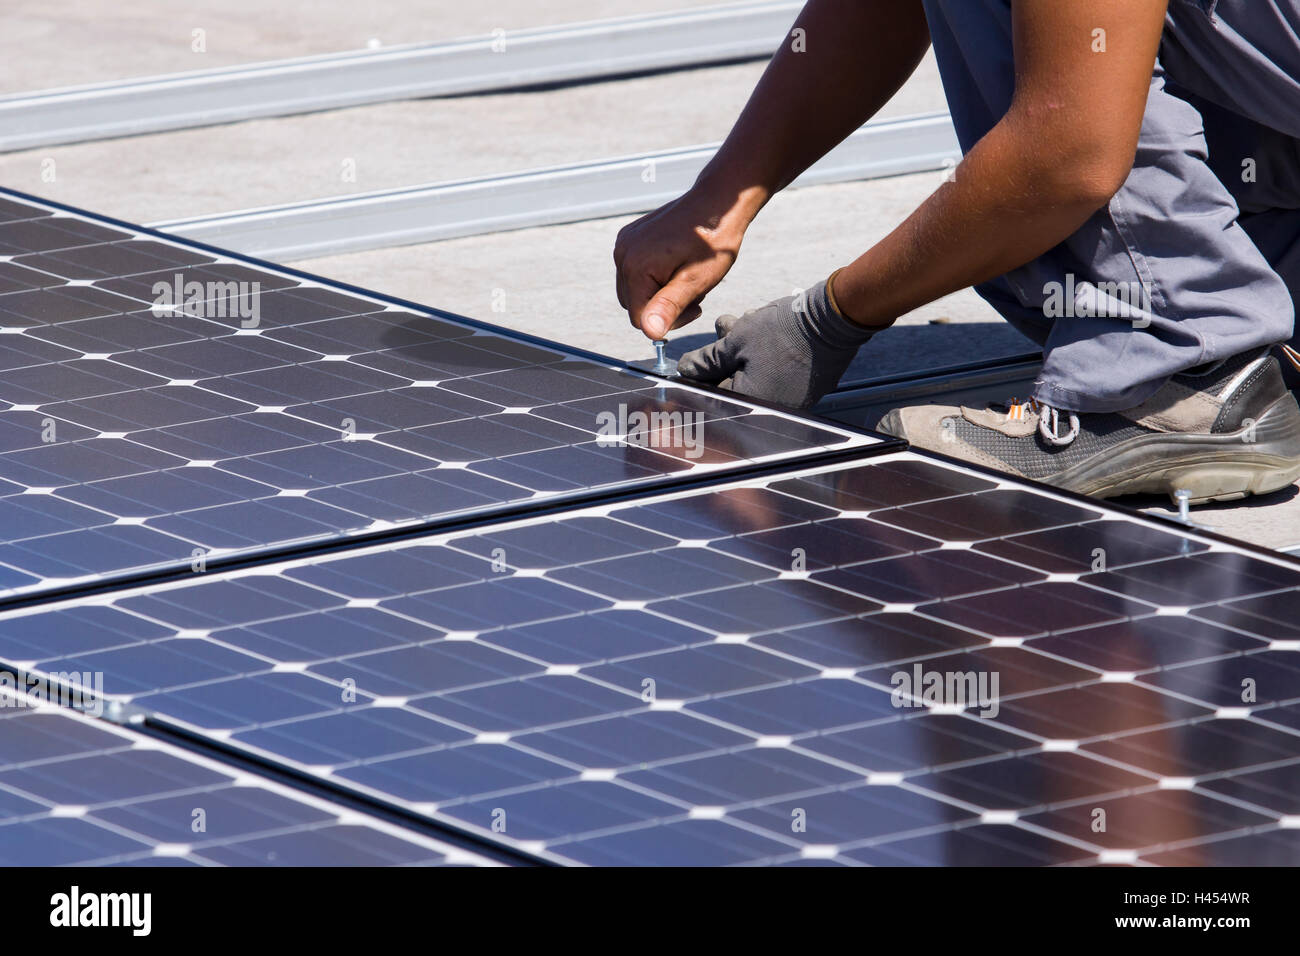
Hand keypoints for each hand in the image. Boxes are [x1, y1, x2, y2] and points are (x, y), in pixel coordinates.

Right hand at [613, 188, 749, 339]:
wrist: (717, 202)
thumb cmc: (713, 241)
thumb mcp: (696, 280)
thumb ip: (669, 307)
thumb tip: (650, 332)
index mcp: (636, 266)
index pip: (639, 319)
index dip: (668, 320)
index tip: (694, 306)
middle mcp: (623, 254)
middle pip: (634, 305)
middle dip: (662, 306)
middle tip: (692, 290)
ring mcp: (624, 243)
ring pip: (635, 290)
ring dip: (659, 291)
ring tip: (686, 276)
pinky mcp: (630, 237)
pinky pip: (636, 271)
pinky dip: (655, 276)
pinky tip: (677, 264)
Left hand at [676, 277, 878, 409]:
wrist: (833, 319)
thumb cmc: (784, 330)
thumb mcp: (736, 340)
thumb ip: (708, 360)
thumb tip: (686, 370)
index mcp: (750, 401)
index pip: (713, 394)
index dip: (701, 375)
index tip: (695, 361)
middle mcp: (770, 408)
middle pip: (734, 384)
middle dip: (724, 357)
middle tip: (726, 330)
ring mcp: (789, 399)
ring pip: (754, 375)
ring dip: (743, 349)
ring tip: (745, 321)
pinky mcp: (803, 387)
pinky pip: (774, 374)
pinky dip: (764, 355)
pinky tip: (761, 329)